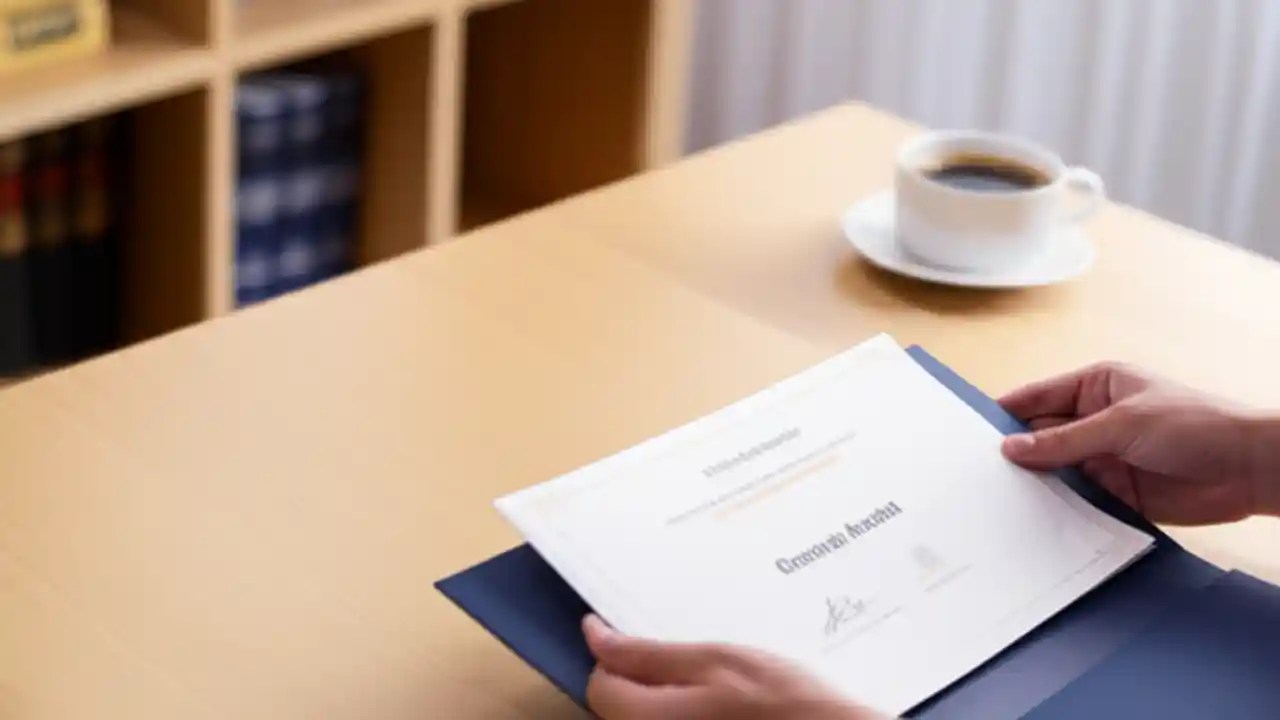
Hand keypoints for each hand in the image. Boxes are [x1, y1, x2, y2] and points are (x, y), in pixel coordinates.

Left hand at [583, 615, 887, 719]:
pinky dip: (684, 713)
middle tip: (688, 658)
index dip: (613, 653)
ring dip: (664, 697)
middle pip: (618, 707)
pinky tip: (721, 706)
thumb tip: (596, 636)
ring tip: (713, 685)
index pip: (599, 684)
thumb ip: (649, 654)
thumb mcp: (718, 661)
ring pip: (644, 719)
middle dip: (640, 677)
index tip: (631, 632)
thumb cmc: (786, 704)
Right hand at [999, 362, 1279, 524]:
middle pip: (1041, 437)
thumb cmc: (1197, 424)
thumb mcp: (1122, 423)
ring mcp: (1104, 458)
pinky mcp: (1116, 493)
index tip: (971, 433)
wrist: (1249, 469)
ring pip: (1056, 472)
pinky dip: (1059, 510)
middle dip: (1015, 453)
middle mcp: (1095, 421)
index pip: (1037, 398)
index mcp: (1096, 386)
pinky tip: (1035, 519)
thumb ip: (1064, 439)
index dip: (1005, 414)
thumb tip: (1013, 448)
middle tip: (977, 472)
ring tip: (998, 499)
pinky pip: (1077, 501)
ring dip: (1036, 484)